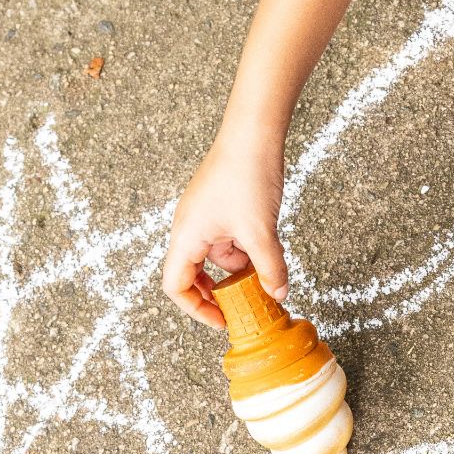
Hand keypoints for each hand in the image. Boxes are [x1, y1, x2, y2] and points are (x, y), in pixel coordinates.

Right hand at [162, 125, 288, 327]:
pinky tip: (269, 249)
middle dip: (218, 294)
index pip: (175, 287)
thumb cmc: (245, 175)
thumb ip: (269, 267)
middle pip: (193, 275)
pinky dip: (246, 250)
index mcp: (186, 237)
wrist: (254, 133)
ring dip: (239, 270)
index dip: (196, 310)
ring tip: (265, 274)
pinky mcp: (221, 207)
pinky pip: (229, 240)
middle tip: (243, 308)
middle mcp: (189, 229)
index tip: (222, 321)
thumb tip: (278, 294)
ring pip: (217, 258)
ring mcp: (205, 217)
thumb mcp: (260, 230)